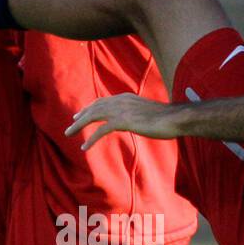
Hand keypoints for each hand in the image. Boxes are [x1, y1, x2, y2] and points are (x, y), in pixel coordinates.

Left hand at [65, 93, 182, 149]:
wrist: (174, 118)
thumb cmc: (166, 119)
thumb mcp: (148, 112)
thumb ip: (137, 114)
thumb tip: (135, 120)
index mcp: (126, 98)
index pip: (103, 101)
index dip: (91, 107)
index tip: (82, 113)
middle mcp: (121, 101)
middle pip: (95, 107)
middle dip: (81, 116)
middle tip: (71, 125)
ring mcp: (121, 110)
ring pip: (94, 116)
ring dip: (79, 126)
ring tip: (69, 133)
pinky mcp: (123, 121)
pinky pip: (101, 130)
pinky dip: (91, 139)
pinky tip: (84, 147)